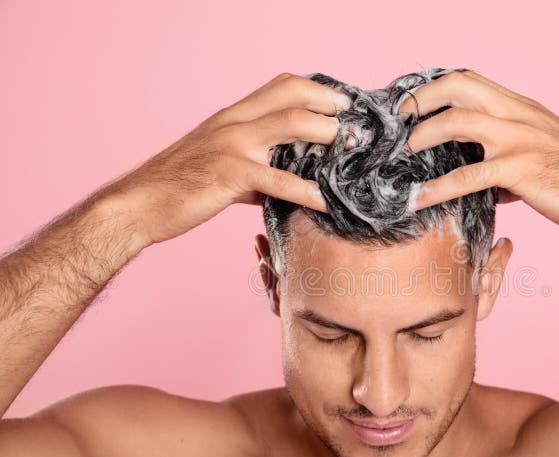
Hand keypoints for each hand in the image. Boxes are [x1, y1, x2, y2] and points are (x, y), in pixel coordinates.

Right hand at [97, 72, 350, 245]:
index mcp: (233, 116)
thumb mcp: (218, 163)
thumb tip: (285, 184)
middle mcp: (235, 122)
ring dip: (327, 134)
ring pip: (292, 125)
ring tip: (349, 149)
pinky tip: (324, 202)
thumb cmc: (179, 186)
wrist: (139, 204)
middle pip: (292, 94)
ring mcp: (233, 145)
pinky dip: (307, 192)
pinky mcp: (231, 174)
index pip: (281, 85)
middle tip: (353, 122)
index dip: (315, 90)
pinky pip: (279, 181)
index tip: (339, 103)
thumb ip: (254, 166)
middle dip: (329, 103)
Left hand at [400, 69, 558, 242]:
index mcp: (523, 109)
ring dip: (423, 135)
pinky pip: (467, 177)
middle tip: (400, 120)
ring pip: (456, 121)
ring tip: (403, 154)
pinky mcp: (521, 170)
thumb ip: (509, 162)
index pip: (471, 81)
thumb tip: (485, 182)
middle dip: (422, 98)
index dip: (436, 88)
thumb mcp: (544, 157)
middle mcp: (518, 115)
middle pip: (459, 85)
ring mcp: (519, 139)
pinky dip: (437, 188)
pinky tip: (419, 200)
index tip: (414, 105)